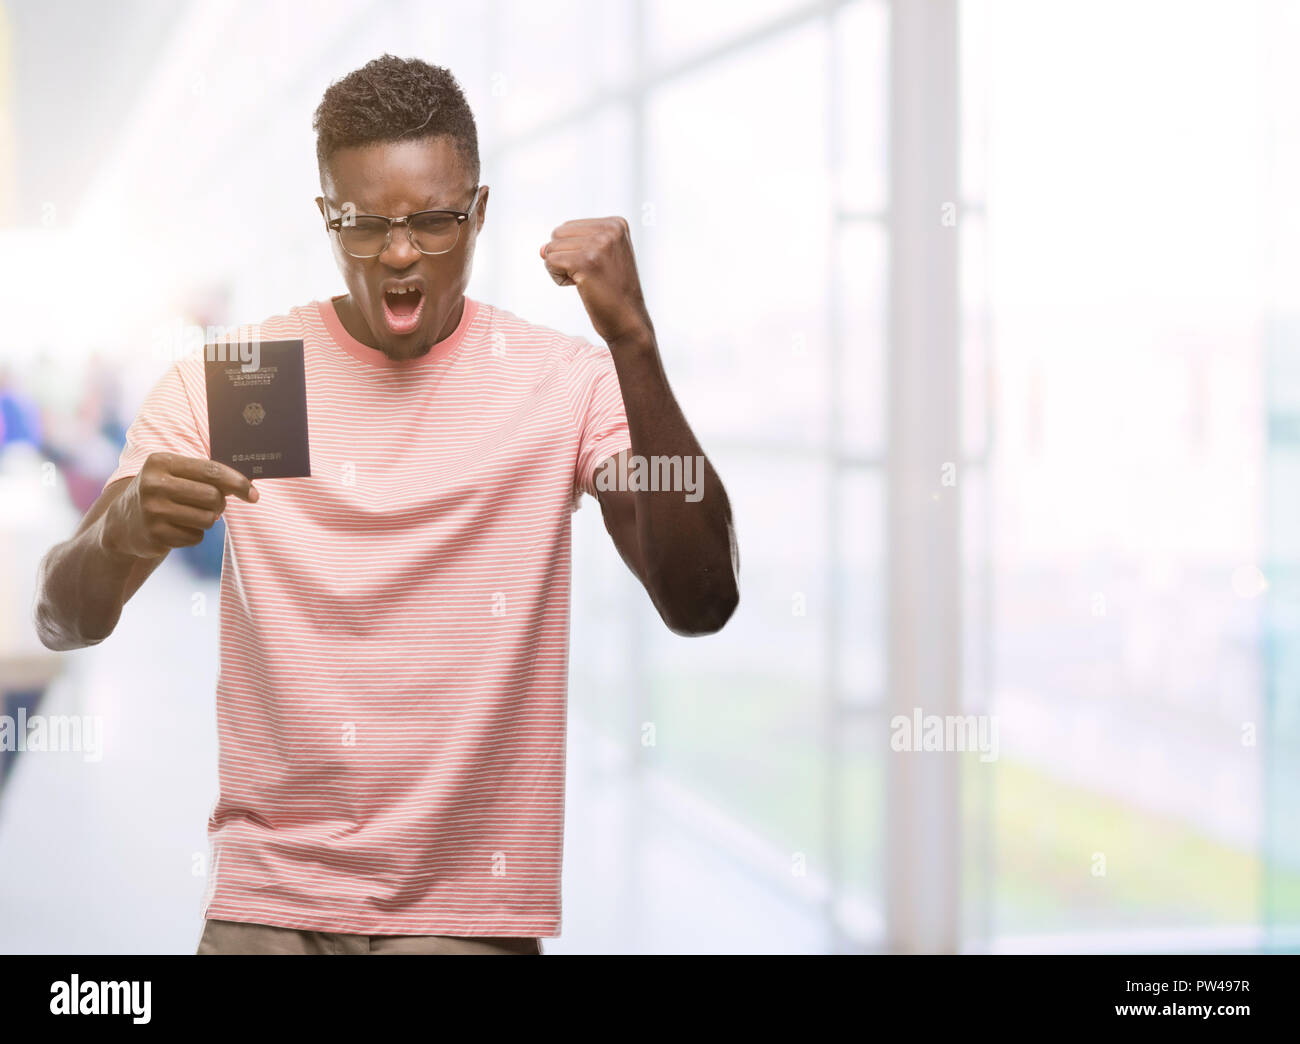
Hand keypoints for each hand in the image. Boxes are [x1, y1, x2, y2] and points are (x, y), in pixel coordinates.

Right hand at [101, 452, 257, 558]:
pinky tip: (176, 529)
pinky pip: (196, 537)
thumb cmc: (162, 494)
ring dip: (207, 520)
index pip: (211, 470)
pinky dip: (193, 534)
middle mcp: (153, 484)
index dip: (237, 482)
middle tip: (213, 506)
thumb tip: (248, 486)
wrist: (122, 525)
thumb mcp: (174, 475)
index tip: (253, 493)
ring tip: (190, 516)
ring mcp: (152, 511)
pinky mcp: (154, 535)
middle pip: (212, 496)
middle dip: (219, 504)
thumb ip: (207, 476)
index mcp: (160, 462)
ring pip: (207, 519)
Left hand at [540, 216, 652, 345]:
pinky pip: (550, 261)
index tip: (596, 266)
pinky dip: (558, 277)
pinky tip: (578, 286)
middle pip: (558, 234)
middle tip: (588, 275)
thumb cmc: (613, 291)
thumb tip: (541, 250)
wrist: (628, 320)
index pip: (568, 227)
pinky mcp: (586, 262)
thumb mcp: (600, 257)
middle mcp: (610, 230)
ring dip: (561, 269)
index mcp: (615, 224)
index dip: (574, 251)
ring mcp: (599, 245)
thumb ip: (572, 245)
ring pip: (552, 248)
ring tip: (585, 281)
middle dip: (564, 257)